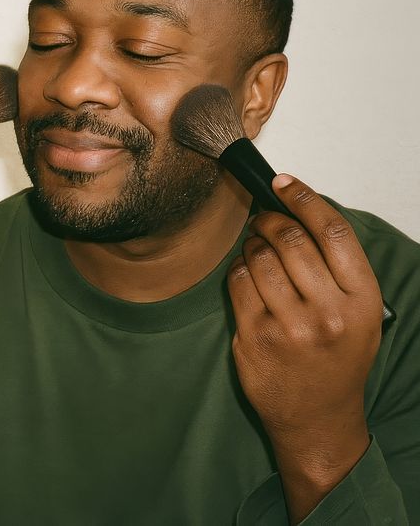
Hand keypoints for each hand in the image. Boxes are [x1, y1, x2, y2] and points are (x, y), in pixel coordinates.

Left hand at [227, 174, 382, 521]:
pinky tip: (246, 276)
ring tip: (256, 249)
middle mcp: (328, 312)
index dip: (304, 198)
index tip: (284, 181)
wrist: (318, 417)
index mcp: (362, 300)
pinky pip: (237, 281)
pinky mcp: (254, 335)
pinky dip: (238, 269)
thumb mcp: (358, 313)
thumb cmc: (337, 359)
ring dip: (251, 244)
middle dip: (270, 219)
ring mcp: (289, 325)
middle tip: (263, 217)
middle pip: (290, 238)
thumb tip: (299, 211)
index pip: (332, 232)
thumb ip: (336, 268)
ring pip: (258, 256)